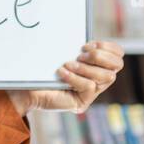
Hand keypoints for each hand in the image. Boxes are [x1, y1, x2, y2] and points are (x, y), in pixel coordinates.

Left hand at [5, 40, 124, 114]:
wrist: (25, 88)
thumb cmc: (43, 69)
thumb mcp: (64, 53)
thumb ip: (78, 48)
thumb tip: (87, 40)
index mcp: (97, 65)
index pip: (118, 55)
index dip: (107, 47)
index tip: (87, 44)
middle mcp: (98, 80)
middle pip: (118, 65)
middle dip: (99, 56)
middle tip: (79, 54)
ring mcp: (91, 93)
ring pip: (106, 77)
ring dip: (86, 68)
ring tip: (68, 64)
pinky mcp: (82, 102)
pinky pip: (89, 87)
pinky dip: (75, 77)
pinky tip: (61, 72)